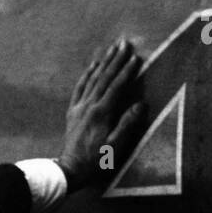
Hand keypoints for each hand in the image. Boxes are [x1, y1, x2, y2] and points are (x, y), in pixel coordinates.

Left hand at [57, 37, 145, 191]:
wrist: (70, 169)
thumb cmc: (96, 160)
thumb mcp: (116, 146)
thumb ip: (128, 124)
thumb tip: (141, 104)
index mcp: (101, 113)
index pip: (116, 86)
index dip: (127, 71)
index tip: (136, 57)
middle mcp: (88, 105)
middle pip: (104, 78)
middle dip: (115, 60)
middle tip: (124, 43)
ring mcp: (78, 107)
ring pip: (91, 79)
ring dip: (102, 63)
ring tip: (111, 49)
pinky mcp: (72, 111)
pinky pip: (79, 88)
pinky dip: (86, 75)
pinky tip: (92, 67)